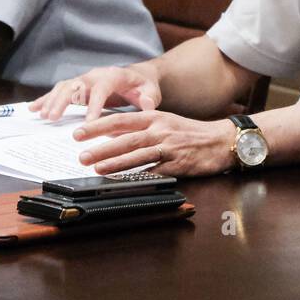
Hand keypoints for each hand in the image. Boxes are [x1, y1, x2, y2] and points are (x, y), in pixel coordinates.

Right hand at [30, 63, 162, 120]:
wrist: (137, 76)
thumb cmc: (144, 86)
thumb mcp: (150, 91)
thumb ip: (149, 98)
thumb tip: (147, 104)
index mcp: (112, 75)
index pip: (101, 89)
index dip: (94, 105)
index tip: (88, 123)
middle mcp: (94, 75)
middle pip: (75, 85)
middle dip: (63, 101)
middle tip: (53, 118)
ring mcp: (83, 79)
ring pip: (63, 87)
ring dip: (51, 100)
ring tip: (42, 116)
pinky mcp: (77, 85)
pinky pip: (59, 90)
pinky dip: (46, 99)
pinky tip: (33, 108)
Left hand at [74, 110, 235, 175]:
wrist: (221, 140)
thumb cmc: (190, 132)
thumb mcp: (164, 122)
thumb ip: (140, 127)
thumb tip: (111, 134)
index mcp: (154, 117)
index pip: (120, 120)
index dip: (97, 127)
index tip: (78, 134)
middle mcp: (160, 130)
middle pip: (126, 139)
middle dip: (101, 148)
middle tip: (82, 156)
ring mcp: (169, 148)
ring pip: (138, 155)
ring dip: (115, 163)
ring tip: (97, 169)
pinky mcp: (178, 164)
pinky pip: (154, 172)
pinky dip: (139, 177)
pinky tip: (125, 182)